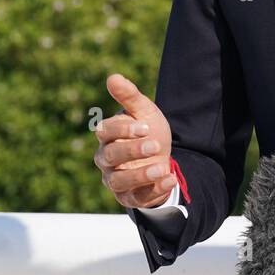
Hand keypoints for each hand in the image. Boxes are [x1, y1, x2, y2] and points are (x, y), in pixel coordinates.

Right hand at [95, 73, 175, 208]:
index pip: (105, 132)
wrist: (161, 156)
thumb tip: (113, 77)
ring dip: (140, 175)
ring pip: (119, 181)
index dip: (123, 130)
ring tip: (162, 167)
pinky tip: (169, 179)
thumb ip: (129, 96)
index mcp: (107, 136)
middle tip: (155, 144)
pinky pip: (137, 198)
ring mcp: (116, 180)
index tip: (144, 126)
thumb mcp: (144, 111)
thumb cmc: (147, 130)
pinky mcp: (129, 198)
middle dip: (132, 150)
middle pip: (110, 156)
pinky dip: (154, 190)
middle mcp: (106, 159)